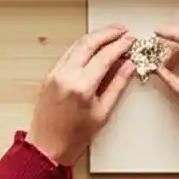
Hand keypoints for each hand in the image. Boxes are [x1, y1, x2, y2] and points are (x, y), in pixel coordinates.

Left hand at [27, 24, 135, 165]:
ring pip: (78, 44)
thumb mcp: (103, 112)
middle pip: (90, 43)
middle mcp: (66, 76)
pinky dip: (83, 45)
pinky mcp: (50, 75)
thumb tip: (129, 65)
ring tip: (111, 34)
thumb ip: (117, 84)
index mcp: (81, 86)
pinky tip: (94, 46)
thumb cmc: (74, 136)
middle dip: (109, 33)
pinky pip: (69, 53)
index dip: (121, 45)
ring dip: (96, 36)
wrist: (46, 147)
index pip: (105, 56)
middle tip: (123, 30)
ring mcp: (55, 73)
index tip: (132, 40)